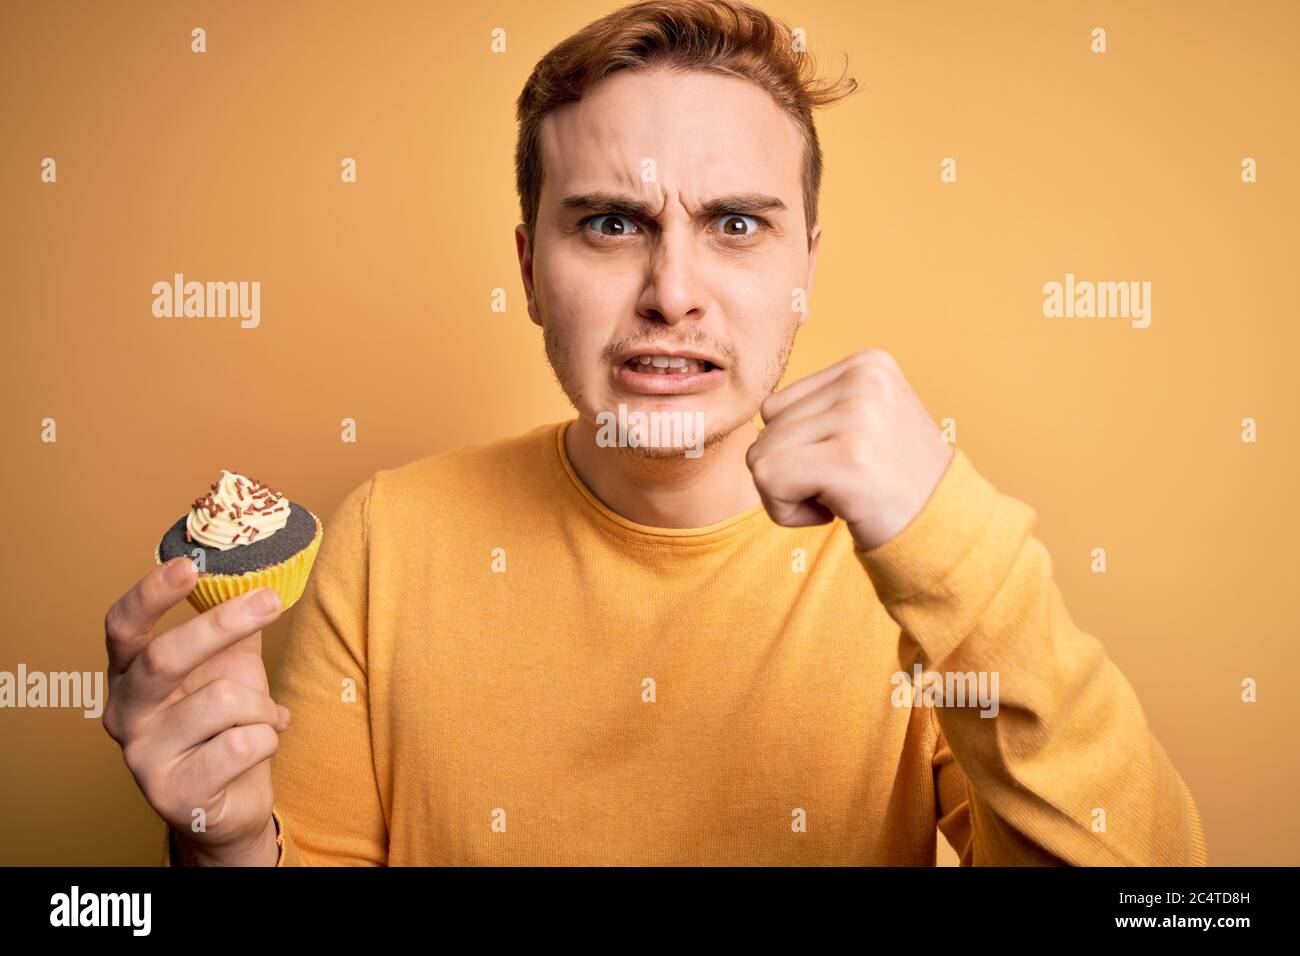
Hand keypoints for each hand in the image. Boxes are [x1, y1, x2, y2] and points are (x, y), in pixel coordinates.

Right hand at [102, 557, 289, 865]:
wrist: (233, 802)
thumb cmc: (227, 725)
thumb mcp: (230, 667)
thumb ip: (235, 626)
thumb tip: (260, 573)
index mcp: (130, 676)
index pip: (123, 628)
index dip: (150, 595)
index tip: (186, 566)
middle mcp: (125, 715)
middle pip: (163, 658)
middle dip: (221, 625)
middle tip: (269, 601)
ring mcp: (143, 758)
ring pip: (222, 701)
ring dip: (262, 704)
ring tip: (266, 717)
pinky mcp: (174, 794)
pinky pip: (241, 744)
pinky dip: (268, 738)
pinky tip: (261, 746)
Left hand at [746, 349, 954, 550]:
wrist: (948, 532)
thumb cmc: (893, 486)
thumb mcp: (865, 423)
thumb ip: (818, 410)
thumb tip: (759, 415)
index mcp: (867, 364)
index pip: (776, 405)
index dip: (795, 449)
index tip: (843, 467)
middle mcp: (864, 379)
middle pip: (766, 428)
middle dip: (790, 472)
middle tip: (842, 489)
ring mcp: (858, 416)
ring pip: (761, 455)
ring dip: (788, 493)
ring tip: (839, 498)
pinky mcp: (848, 457)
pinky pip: (768, 480)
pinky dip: (785, 511)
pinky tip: (831, 513)